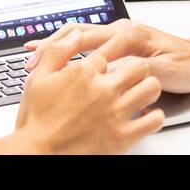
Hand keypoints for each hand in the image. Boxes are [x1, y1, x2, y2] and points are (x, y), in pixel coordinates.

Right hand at [12, 28, 164, 153]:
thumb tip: (75, 34)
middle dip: (135, 69)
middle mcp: (103, 89)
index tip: (105, 68)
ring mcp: (115, 113)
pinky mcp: (122, 137)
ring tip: (140, 94)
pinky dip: (153, 117)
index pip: (109, 52)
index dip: (109, 59)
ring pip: (151, 88)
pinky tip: (144, 117)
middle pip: (137, 66)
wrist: (35, 154)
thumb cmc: (36, 120)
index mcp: (84, 71)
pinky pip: (154, 120)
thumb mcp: (38, 78)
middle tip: (130, 78)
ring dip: (147, 89)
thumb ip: (58, 50)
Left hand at [25, 19, 189, 94]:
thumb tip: (73, 67)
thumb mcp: (131, 58)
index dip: (52, 43)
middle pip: (80, 34)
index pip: (77, 33)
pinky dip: (105, 71)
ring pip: (98, 44)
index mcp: (116, 31)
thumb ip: (106, 60)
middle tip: (33, 62)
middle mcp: (124, 31)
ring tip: (53, 68)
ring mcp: (137, 42)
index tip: (28, 54)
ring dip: (72, 56)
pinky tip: (92, 79)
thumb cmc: (168, 60)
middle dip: (53, 48)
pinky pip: (123, 64)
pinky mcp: (150, 59)